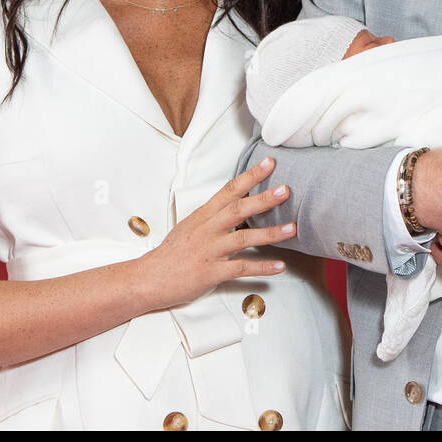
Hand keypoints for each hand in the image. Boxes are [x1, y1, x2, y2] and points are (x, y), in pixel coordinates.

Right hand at [137, 157, 293, 311]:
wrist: (149, 278)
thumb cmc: (172, 253)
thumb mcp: (190, 226)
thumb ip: (213, 216)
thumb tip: (237, 204)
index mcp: (203, 216)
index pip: (228, 190)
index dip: (250, 176)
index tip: (269, 163)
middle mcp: (207, 230)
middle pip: (238, 210)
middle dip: (263, 199)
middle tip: (285, 190)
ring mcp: (209, 251)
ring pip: (243, 238)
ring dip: (270, 233)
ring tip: (292, 229)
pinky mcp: (211, 272)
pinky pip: (240, 268)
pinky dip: (262, 267)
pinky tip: (280, 266)